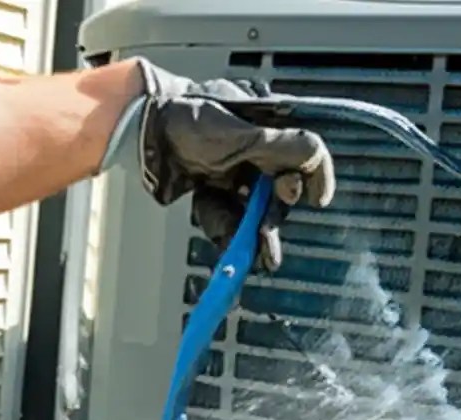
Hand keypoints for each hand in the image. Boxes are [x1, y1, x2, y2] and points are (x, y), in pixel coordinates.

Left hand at [132, 58, 336, 271]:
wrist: (140, 131)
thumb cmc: (189, 121)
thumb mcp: (243, 135)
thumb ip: (286, 147)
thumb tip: (320, 159)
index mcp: (268, 124)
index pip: (304, 153)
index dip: (313, 177)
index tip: (318, 200)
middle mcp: (254, 147)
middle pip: (276, 190)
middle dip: (268, 218)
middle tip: (265, 241)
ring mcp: (232, 168)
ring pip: (251, 208)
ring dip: (247, 232)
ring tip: (247, 257)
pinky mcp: (212, 186)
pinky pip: (226, 213)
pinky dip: (223, 226)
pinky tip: (223, 243)